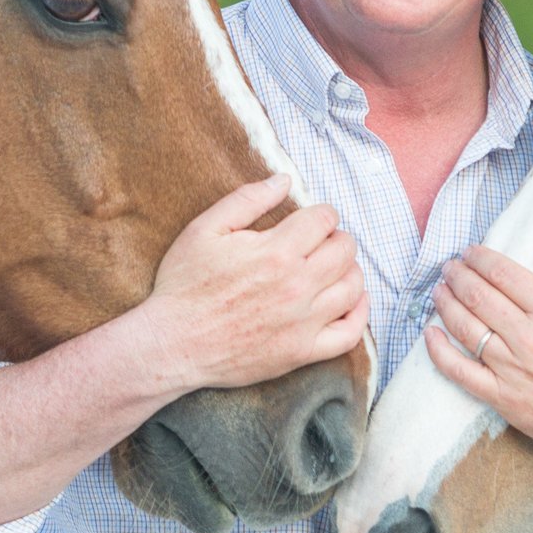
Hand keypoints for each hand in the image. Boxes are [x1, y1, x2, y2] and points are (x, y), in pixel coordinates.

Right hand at [132, 175, 366, 392]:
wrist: (173, 343)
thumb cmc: (184, 286)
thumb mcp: (205, 230)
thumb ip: (247, 200)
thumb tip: (284, 181)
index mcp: (276, 251)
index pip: (323, 220)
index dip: (321, 214)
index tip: (313, 219)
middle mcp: (297, 285)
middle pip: (344, 251)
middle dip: (337, 239)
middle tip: (323, 242)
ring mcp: (303, 321)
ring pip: (352, 288)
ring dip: (349, 271)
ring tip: (335, 268)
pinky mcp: (302, 352)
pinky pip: (349, 334)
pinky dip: (359, 314)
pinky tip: (353, 302)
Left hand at [425, 246, 532, 478]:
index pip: (503, 274)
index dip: (481, 258)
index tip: (470, 252)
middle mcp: (527, 337)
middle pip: (478, 295)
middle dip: (458, 275)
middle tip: (449, 266)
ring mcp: (511, 369)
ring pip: (465, 327)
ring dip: (445, 303)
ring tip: (439, 290)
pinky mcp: (502, 398)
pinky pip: (460, 372)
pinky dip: (439, 351)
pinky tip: (430, 334)